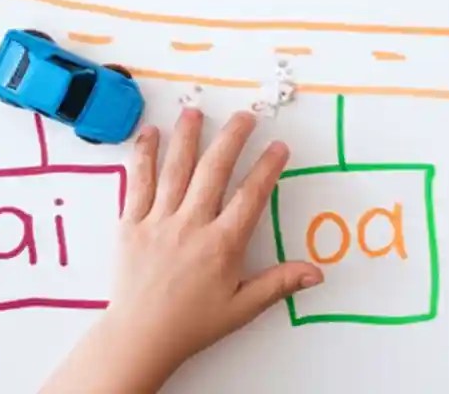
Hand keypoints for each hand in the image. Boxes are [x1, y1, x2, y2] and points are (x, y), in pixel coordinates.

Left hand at [41, 109, 323, 393]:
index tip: (279, 147)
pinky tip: (150, 133)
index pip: (250, 196)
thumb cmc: (191, 324)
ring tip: (195, 111)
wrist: (140, 337)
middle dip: (232, 139)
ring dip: (187, 137)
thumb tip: (316, 273)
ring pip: (176, 170)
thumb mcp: (241, 307)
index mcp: (221, 245)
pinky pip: (139, 183)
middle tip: (244, 117)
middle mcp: (191, 226)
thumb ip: (278, 284)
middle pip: (214, 171)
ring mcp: (159, 221)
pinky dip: (144, 156)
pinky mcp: (132, 224)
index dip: (267, 168)